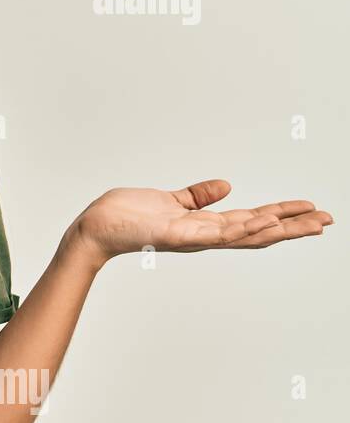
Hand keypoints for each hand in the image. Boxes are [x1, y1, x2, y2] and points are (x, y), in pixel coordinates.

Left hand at [70, 179, 333, 263]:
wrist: (96, 225)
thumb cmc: (128, 215)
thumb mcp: (171, 201)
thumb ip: (198, 196)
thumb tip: (225, 186)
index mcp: (204, 225)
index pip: (253, 220)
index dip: (283, 216)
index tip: (312, 211)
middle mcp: (203, 235)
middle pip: (258, 232)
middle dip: (294, 227)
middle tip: (328, 220)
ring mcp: (192, 237)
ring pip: (245, 235)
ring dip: (279, 228)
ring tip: (309, 221)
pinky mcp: (177, 235)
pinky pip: (215, 232)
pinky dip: (242, 227)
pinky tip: (266, 221)